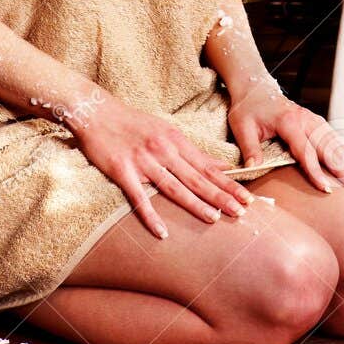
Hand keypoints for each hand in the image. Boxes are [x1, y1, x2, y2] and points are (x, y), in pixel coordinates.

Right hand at [70, 93, 251, 239]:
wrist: (96, 111)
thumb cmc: (132, 122)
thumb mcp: (165, 130)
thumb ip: (191, 150)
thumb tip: (220, 165)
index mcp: (175, 140)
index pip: (207, 166)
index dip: (228, 183)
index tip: (247, 197)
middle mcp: (163, 150)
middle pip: (196, 178)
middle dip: (220, 195)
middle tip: (241, 211)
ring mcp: (143, 161)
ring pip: (174, 187)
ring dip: (195, 204)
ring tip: (214, 219)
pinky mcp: (122, 170)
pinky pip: (139, 197)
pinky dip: (151, 216)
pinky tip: (162, 232)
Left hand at [227, 79, 343, 193]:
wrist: (254, 87)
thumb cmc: (248, 108)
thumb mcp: (242, 127)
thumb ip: (250, 148)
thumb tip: (253, 169)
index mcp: (289, 122)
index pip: (305, 151)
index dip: (315, 171)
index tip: (325, 188)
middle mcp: (305, 119)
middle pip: (328, 147)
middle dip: (343, 168)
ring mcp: (312, 119)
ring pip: (335, 142)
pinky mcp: (314, 121)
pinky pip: (333, 137)